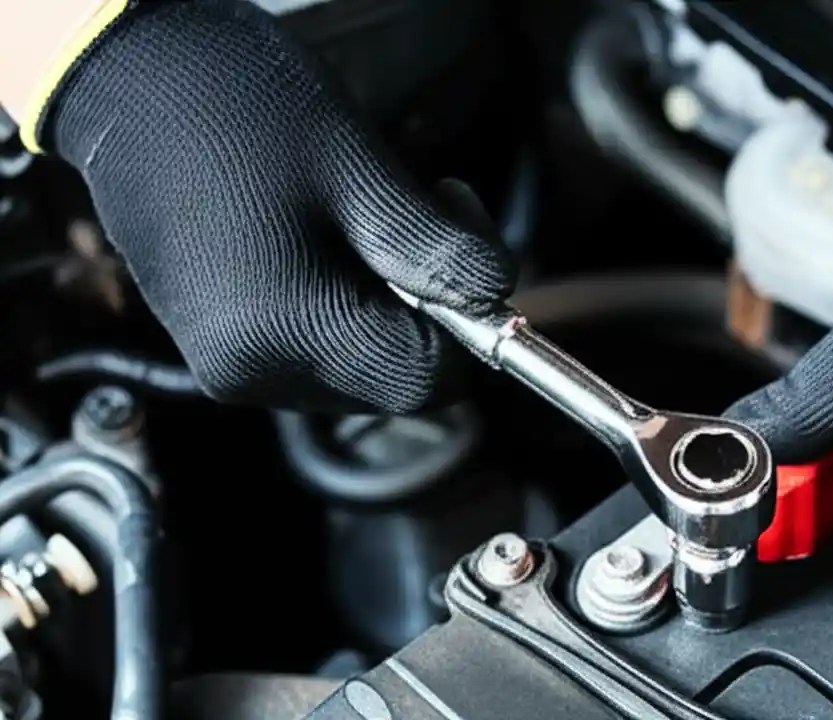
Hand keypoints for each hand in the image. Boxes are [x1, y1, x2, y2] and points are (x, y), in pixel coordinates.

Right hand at [35, 0, 512, 412]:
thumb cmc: (237, 107)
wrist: (129, 78)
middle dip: (424, 306)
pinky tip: (321, 236)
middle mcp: (253, 372)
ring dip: (385, 303)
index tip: (454, 239)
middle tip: (407, 212)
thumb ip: (441, 252)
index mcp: (286, 337)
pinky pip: (316, 349)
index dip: (465, 319)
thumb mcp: (362, 173)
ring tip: (353, 217)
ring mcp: (230, 365)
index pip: (428, 382)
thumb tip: (496, 299)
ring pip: (361, 366)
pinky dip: (343, 303)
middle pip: (394, 379)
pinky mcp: (219, 346)